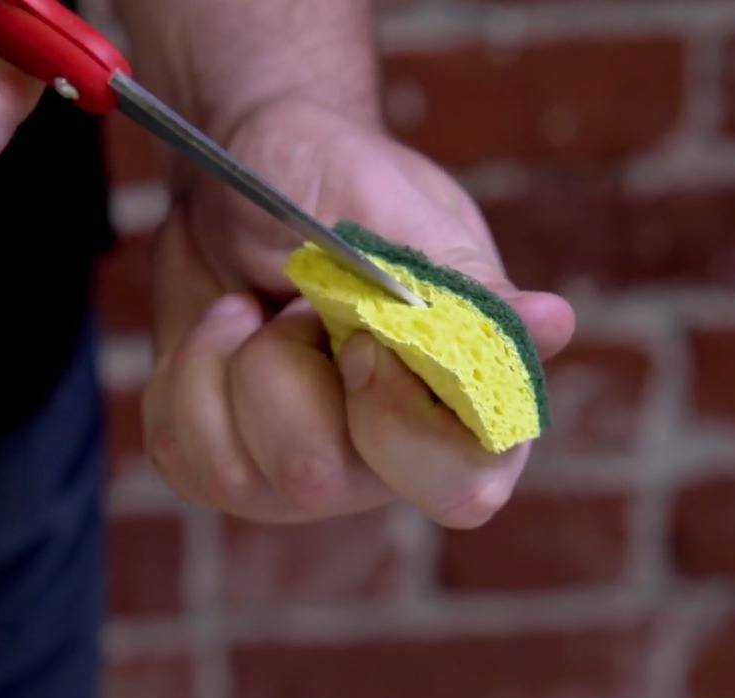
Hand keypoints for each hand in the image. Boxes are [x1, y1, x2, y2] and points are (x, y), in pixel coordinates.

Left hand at [144, 100, 575, 526]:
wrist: (235, 178)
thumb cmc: (328, 175)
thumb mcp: (390, 207)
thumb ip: (458, 283)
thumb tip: (552, 326)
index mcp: (461, 398)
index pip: (462, 484)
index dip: (395, 415)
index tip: (359, 333)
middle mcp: (387, 451)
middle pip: (322, 483)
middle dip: (280, 386)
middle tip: (294, 314)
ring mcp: (301, 467)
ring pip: (236, 475)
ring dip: (225, 363)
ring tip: (254, 307)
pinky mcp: (228, 461)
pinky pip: (183, 458)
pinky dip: (182, 378)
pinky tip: (219, 332)